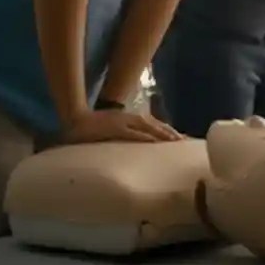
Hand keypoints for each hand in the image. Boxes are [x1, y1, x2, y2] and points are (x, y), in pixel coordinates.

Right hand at [62, 109, 182, 143]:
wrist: (77, 120)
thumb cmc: (97, 127)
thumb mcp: (117, 130)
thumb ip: (130, 135)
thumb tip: (142, 145)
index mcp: (133, 119)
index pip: (156, 126)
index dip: (170, 132)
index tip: (184, 141)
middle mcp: (132, 119)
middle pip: (157, 126)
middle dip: (172, 134)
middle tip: (187, 142)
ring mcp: (124, 122)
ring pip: (149, 128)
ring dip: (163, 134)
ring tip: (176, 142)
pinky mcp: (115, 128)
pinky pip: (133, 134)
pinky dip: (144, 137)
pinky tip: (154, 142)